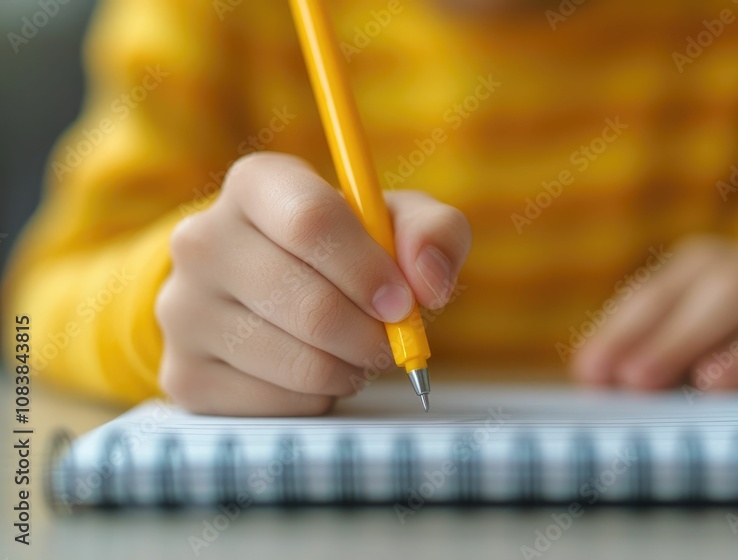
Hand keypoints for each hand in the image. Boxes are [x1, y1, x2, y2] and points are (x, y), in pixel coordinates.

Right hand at [155, 153, 470, 415]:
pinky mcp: (182, 373)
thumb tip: (429, 282)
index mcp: (257, 184)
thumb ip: (433, 232)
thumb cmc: (346, 251)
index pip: (312, 221)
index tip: (403, 302)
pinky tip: (315, 372)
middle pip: (306, 301)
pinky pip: (274, 402)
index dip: (369, 269)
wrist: (268, 295)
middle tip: (389, 341)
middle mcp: (202, 240)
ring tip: (353, 352)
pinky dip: (315, 397)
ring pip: (294, 360)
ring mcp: (182, 309)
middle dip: (368, 334)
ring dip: (347, 368)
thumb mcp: (397, 224)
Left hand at [571, 236, 737, 395]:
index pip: (660, 291)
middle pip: (724, 291)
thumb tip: (594, 374)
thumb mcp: (672, 341)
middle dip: (678, 338)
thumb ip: (636, 350)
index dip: (625, 330)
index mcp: (703, 264)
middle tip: (641, 381)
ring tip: (713, 384)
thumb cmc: (716, 340)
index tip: (597, 372)